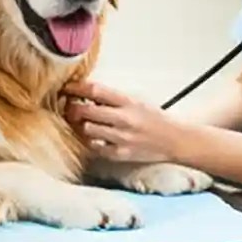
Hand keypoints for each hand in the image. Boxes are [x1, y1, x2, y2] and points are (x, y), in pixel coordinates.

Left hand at [62, 81, 189, 164]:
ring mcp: (121, 138)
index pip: (95, 91)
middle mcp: (123, 119)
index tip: (67, 88)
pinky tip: (95, 136)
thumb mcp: (136, 99)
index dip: (77, 88)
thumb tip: (86, 94)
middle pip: (86, 111)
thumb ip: (113, 97)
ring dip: (81, 124)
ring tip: (82, 121)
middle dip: (73, 108)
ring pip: (87, 129)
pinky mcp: (120, 154)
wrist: (174, 139)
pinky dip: (92, 140)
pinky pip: (95, 147)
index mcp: (128, 101)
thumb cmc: (154, 117)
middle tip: (70, 106)